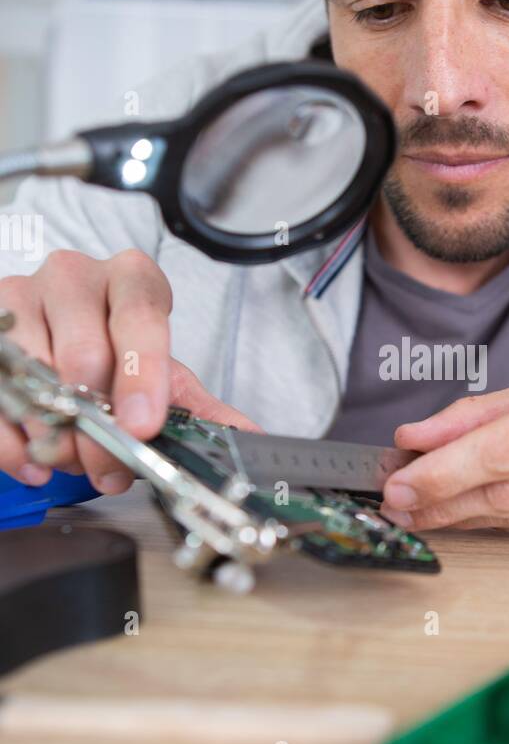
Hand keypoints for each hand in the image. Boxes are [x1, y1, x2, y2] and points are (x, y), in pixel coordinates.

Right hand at [0, 248, 258, 493]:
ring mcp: (20, 296)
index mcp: (131, 279)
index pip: (140, 316)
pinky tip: (31, 462)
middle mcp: (73, 276)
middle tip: (108, 467)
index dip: (142, 372)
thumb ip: (199, 409)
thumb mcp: (161, 375)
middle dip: (98, 425)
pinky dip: (10, 437)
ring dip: (53, 432)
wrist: (54, 335)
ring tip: (71, 461)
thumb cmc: (115, 353)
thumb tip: (249, 441)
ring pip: (32, 370)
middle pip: (83, 352)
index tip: (142, 426)